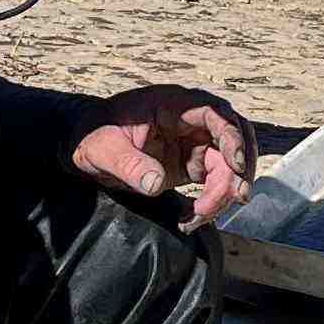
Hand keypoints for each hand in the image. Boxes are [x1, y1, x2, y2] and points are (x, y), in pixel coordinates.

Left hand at [74, 86, 254, 229]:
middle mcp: (190, 121)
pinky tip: (192, 218)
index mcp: (172, 105)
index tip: (235, 164)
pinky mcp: (191, 163)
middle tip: (234, 198)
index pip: (216, 113)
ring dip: (224, 191)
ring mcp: (193, 142)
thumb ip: (129, 164)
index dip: (232, 136)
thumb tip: (156, 184)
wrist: (84, 146)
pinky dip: (211, 201)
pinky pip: (214, 180)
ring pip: (228, 163)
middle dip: (239, 169)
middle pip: (234, 138)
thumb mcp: (104, 149)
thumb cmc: (93, 136)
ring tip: (199, 217)